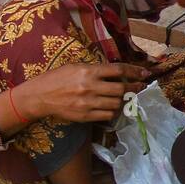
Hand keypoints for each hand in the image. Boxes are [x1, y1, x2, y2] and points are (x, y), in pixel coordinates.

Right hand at [20, 62, 148, 122]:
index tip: (145, 73)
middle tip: (138, 88)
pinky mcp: (85, 116)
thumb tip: (116, 71)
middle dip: (133, 88)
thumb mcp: (75, 67)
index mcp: (88, 71)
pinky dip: (113, 111)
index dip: (134, 71)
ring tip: (123, 98)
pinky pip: (107, 115)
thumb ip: (95, 69)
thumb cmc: (57, 78)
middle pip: (121, 88)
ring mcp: (88, 103)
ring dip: (122, 100)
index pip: (118, 70)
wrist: (39, 96)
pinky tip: (112, 108)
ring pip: (116, 103)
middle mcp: (90, 87)